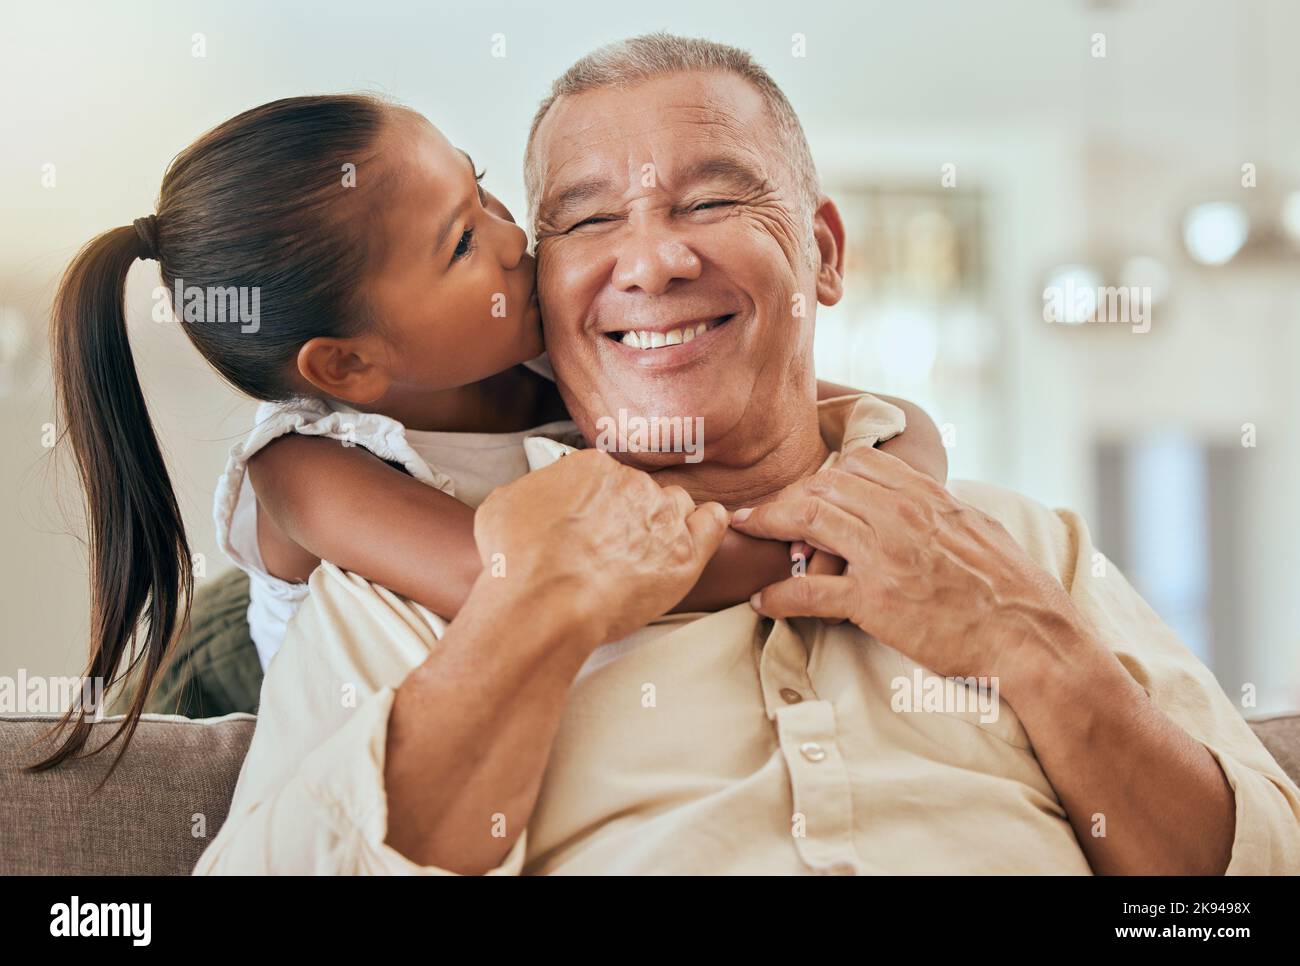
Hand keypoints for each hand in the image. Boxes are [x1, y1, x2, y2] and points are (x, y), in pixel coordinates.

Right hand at [474, 448, 728, 646]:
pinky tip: (697, 536)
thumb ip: (535, 491)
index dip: (598, 504)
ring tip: (642, 555)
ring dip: (664, 524)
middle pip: (641, 492)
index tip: (589, 526)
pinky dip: (708, 527)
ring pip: (676, 507)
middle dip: (629, 517)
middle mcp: (632, 482)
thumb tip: (541, 496)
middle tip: (609, 549)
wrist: (544, 603)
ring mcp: (662, 516)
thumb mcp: (504, 503)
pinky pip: (712, 524)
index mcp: (592, 466)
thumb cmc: (516, 560)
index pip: (607, 478)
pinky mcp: (685, 553)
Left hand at [729, 446, 1087, 686]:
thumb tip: (929, 496)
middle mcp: (900, 515)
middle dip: (788, 495)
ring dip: (768, 524)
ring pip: (807, 519)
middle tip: (764, 512)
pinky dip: (778, 595)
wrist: (1029, 635)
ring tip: (746, 532)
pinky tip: (762, 601)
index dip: (825, 475)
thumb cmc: (1014, 588)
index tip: (809, 491)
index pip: (857, 463)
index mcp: (927, 495)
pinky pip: (808, 591)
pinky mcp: (873, 601)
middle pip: (823, 485)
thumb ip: (944, 508)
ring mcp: (884, 556)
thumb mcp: (982, 526)